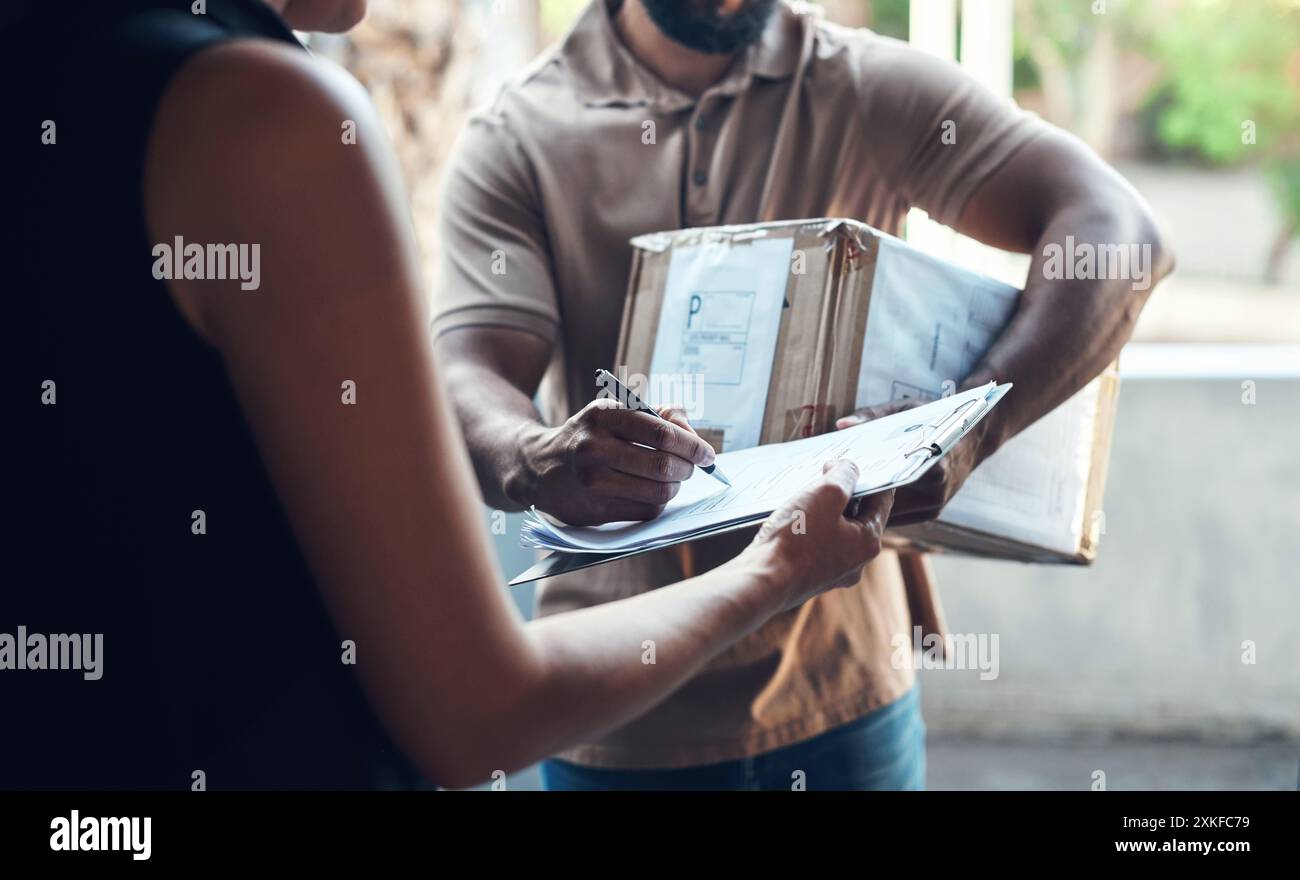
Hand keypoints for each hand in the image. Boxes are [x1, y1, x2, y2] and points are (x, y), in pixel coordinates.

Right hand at [518, 399, 715, 525]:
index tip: (706, 454)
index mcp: (604, 416)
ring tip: (672, 480)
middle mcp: (594, 447)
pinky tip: (652, 492)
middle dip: (687, 468)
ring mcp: (593, 482)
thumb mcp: (614, 413)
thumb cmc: (589, 436)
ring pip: (658, 492)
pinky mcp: (595, 510)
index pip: (662, 433)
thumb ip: (656, 415)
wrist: (540, 467)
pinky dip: (658, 503)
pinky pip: (646, 511)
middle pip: (663, 466)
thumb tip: (691, 433)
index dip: (692, 445)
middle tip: (691, 468)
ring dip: (675, 488)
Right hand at [744, 459, 893, 611]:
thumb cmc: (796, 540)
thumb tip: (849, 468)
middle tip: (824, 475)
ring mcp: (831, 572)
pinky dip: (808, 530)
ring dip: (823, 512)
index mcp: (867, 543)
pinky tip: (790, 522)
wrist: (762, 581)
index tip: (858, 464)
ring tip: (804, 497)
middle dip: (843, 494)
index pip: (882, 502)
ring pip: (835, 531)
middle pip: (857, 517)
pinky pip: (815, 546)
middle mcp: (854, 562)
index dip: (871, 478)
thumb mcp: (826, 493)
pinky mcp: (808, 576)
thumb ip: (844, 474)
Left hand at [836, 399, 981, 526]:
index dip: (862, 483)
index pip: (891, 484)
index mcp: (933, 467)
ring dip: (864, 508)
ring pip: (889, 515)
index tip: (835, 478)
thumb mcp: (905, 409)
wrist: (972, 439)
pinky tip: (854, 500)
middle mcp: (935, 493)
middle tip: (825, 491)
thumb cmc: (935, 419)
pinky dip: (876, 511)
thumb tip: (842, 425)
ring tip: (835, 497)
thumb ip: (873, 416)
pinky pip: (897, 517)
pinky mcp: (929, 515)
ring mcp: (933, 507)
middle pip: (887, 503)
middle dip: (858, 496)